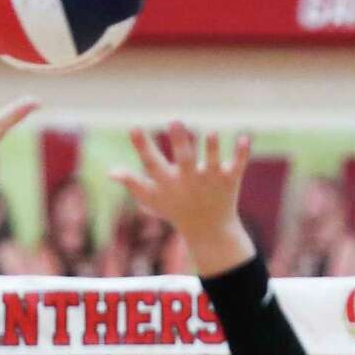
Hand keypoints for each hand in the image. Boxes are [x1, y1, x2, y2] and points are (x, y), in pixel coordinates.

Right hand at [110, 121, 253, 275]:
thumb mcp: (153, 200)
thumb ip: (133, 184)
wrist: (209, 233)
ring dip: (212, 148)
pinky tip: (245, 138)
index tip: (133, 127)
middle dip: (180, 142)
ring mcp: (210, 180)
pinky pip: (237, 166)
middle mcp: (189, 180)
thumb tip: (110, 172)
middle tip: (175, 121)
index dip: (142, 146)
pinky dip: (241, 154)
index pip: (152, 163)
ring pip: (211, 162)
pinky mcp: (229, 180)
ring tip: (212, 132)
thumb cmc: (177, 211)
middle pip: (184, 159)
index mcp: (169, 183)